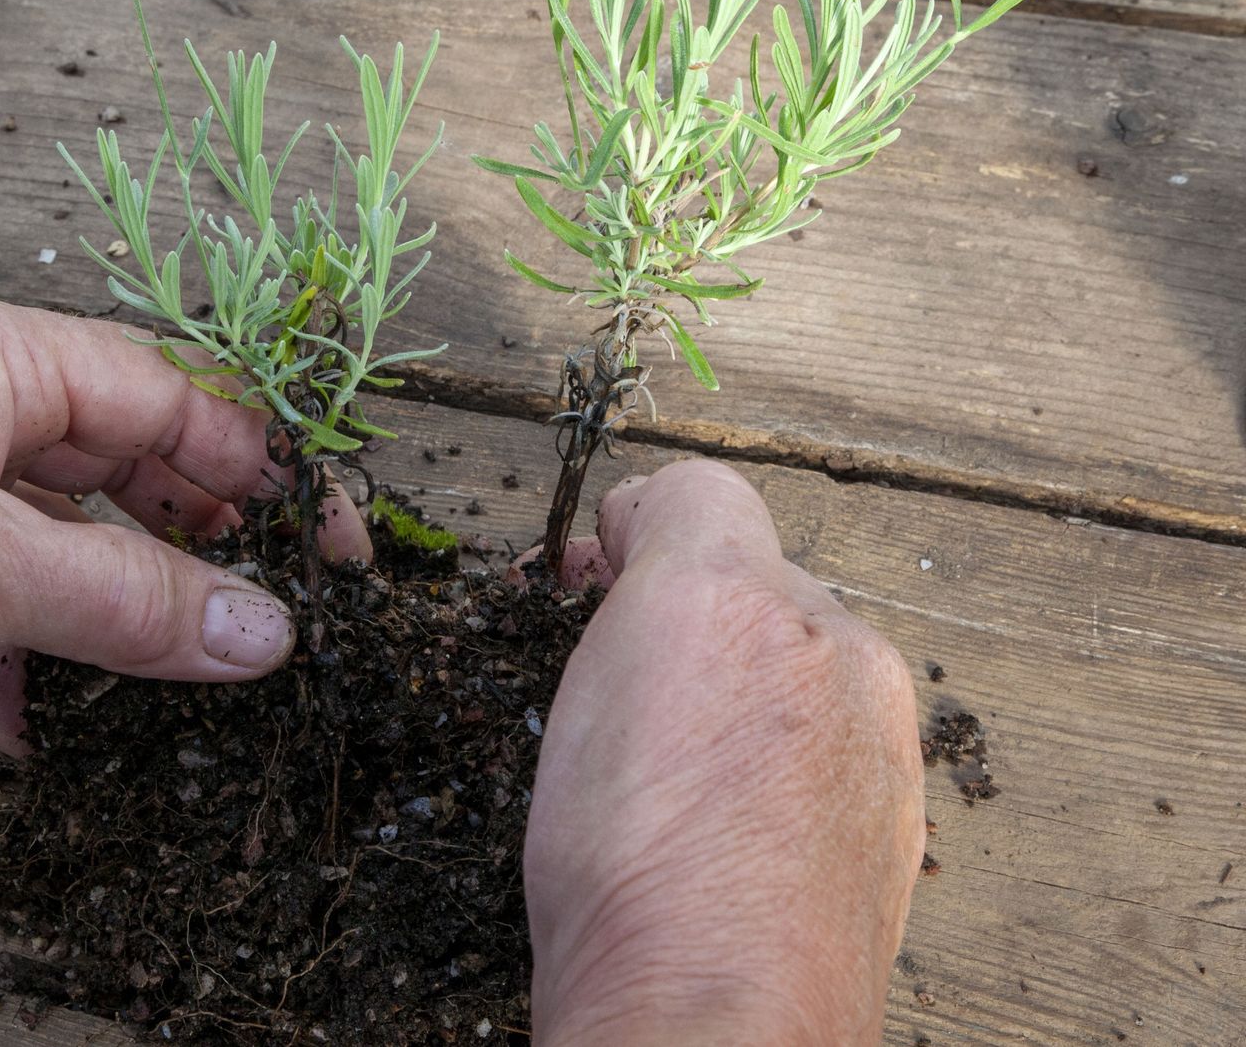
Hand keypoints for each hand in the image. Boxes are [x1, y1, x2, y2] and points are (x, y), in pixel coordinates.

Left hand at [0, 286, 368, 779]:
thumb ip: (125, 598)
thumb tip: (260, 630)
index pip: (157, 396)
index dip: (251, 460)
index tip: (324, 533)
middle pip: (123, 473)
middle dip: (195, 542)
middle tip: (274, 610)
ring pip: (70, 557)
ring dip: (119, 619)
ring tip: (189, 673)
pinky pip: (4, 626)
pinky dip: (31, 675)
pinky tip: (40, 723)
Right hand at [524, 460, 922, 1045]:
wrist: (714, 1025)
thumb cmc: (618, 884)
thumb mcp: (575, 708)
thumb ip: (626, 601)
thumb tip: (640, 556)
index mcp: (723, 598)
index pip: (694, 490)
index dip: (636, 527)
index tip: (601, 579)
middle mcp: (822, 634)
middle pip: (753, 571)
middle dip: (691, 604)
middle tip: (634, 675)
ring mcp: (879, 715)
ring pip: (802, 646)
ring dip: (748, 670)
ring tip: (688, 763)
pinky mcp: (908, 787)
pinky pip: (841, 719)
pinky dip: (794, 737)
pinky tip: (747, 811)